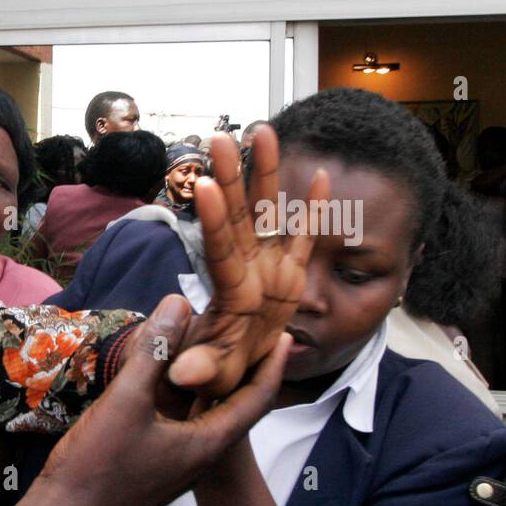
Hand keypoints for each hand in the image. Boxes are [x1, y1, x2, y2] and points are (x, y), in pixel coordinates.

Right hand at [0, 294, 290, 505]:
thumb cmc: (96, 469)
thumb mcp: (126, 400)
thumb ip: (154, 351)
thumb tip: (180, 301)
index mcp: (207, 444)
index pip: (257, 398)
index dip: (273, 364)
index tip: (286, 334)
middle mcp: (198, 457)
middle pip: (232, 405)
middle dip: (240, 368)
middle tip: (245, 334)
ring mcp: (173, 466)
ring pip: (201, 415)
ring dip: (206, 382)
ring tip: (204, 348)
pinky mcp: (150, 468)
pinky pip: (177, 425)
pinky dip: (178, 397)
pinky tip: (158, 380)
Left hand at [160, 126, 324, 398]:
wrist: (239, 374)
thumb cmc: (222, 374)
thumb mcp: (214, 375)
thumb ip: (203, 370)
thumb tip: (184, 375)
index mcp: (231, 291)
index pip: (220, 251)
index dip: (214, 221)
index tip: (205, 187)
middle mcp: (248, 269)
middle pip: (240, 218)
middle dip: (233, 178)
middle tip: (219, 138)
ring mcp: (269, 267)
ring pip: (268, 213)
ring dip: (266, 173)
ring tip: (262, 130)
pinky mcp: (291, 274)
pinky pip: (304, 238)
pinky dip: (313, 210)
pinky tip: (321, 175)